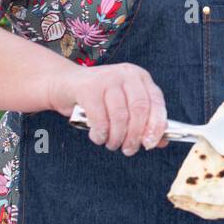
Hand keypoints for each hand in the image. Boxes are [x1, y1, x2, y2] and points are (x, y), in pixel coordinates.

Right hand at [47, 62, 168, 154]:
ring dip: (116, 137)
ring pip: (120, 116)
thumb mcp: (123, 106)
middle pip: (139, 109)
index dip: (156, 125)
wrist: (63, 84)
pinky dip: (100, 134)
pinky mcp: (88, 87)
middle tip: (128, 149)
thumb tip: (160, 142)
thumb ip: (143, 122)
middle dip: (135, 135)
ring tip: (111, 144)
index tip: (151, 143)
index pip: (156, 101)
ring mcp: (107, 78)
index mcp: (139, 77)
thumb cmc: (98, 99)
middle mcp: (126, 74)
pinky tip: (98, 137)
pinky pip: (100, 118)